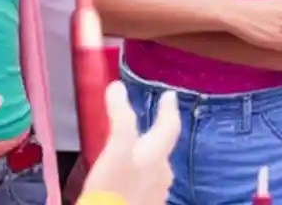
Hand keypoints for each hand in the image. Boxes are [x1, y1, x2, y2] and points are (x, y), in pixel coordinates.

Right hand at [83, 81, 180, 204]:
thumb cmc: (112, 193)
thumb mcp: (116, 151)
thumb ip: (120, 119)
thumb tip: (117, 88)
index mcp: (156, 158)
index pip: (169, 127)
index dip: (169, 110)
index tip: (169, 96)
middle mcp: (161, 176)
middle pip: (161, 149)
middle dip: (155, 133)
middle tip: (148, 122)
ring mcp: (154, 195)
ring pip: (153, 168)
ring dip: (145, 156)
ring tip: (132, 150)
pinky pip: (143, 186)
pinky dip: (137, 177)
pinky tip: (125, 181)